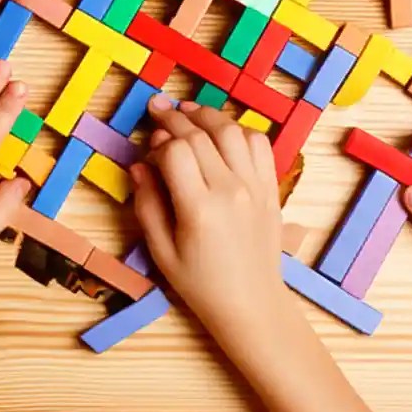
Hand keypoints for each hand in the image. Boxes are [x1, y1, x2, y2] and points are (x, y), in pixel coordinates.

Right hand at [130, 99, 285, 332]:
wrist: (252, 303)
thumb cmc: (200, 283)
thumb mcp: (161, 251)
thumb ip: (148, 204)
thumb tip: (140, 164)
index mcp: (198, 209)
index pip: (176, 152)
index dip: (158, 140)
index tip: (149, 144)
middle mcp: (230, 190)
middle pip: (201, 135)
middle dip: (175, 118)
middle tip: (158, 108)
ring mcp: (256, 186)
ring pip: (232, 131)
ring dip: (207, 117)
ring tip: (188, 113)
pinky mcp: (271, 188)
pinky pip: (259, 144)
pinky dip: (239, 130)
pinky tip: (222, 133)